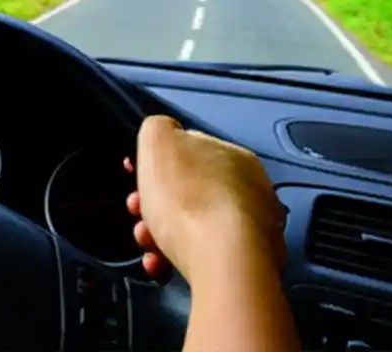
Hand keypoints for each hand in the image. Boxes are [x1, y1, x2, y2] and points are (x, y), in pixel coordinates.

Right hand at [124, 116, 286, 284]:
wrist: (221, 260)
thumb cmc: (188, 197)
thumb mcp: (158, 140)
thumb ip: (158, 128)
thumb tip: (162, 133)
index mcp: (234, 155)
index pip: (190, 153)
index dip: (156, 166)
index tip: (136, 180)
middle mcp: (251, 189)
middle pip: (188, 192)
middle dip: (156, 203)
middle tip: (138, 214)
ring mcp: (255, 229)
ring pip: (193, 226)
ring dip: (161, 233)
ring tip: (148, 244)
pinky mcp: (249, 264)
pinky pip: (205, 256)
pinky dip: (178, 259)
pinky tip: (162, 264)